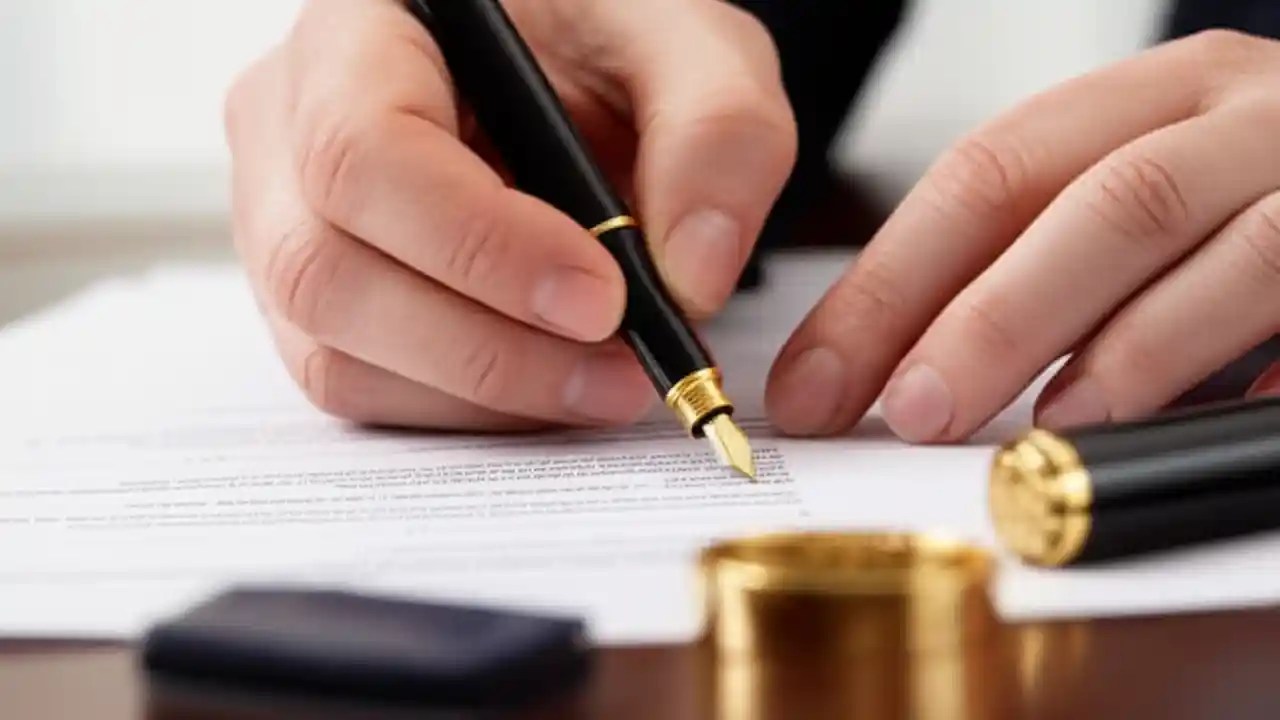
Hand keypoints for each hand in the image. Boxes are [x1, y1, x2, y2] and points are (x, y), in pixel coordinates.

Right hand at [225, 0, 794, 429]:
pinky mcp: (324, 304)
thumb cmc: (608, 41)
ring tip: (605, 384)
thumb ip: (715, 130)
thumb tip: (692, 277)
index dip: (476, 243)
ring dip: (483, 394)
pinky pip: (362, 387)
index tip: (600, 299)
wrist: (579, 79)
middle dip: (486, 348)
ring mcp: (289, 224)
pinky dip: (466, 410)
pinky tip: (551, 384)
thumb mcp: (688, 46)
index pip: (364, 151)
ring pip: (336, 352)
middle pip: (325, 272)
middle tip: (619, 373)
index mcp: (359, 31)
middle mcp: (292, 129)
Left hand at [767, 30, 1279, 441]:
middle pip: (1091, 202)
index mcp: (1140, 99)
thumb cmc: (1242, 194)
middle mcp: (1229, 114)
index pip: (985, 176)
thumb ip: (1036, 262)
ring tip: (1045, 427)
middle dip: (988, 317)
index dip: (889, 286)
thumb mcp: (1130, 196)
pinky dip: (1243, 373)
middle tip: (913, 412)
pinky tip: (1182, 426)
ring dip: (1117, 349)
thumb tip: (902, 371)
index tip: (817, 383)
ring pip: (1214, 248)